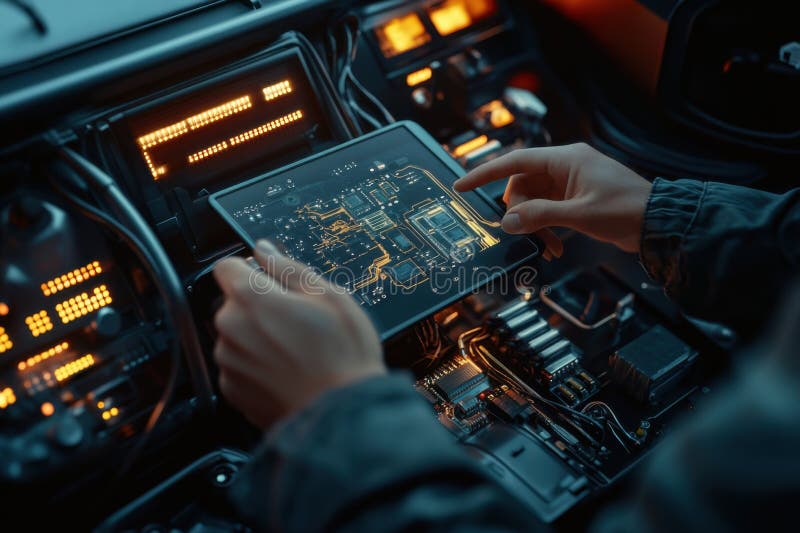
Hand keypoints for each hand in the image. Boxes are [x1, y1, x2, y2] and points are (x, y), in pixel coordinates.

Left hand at [212, 240, 385, 427]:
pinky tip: (287, 371)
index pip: (226, 266)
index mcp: (251, 299)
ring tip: (296, 350)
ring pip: (237, 335)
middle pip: (233, 303)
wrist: (342, 415)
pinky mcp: (232, 390)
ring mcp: (229, 362)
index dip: (251, 270)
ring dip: (257, 337)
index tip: (270, 281)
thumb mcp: (330, 296)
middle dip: (258, 306)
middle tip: (297, 321)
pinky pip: (239, 366)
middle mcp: (231, 329)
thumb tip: (265, 251)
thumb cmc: (343, 357)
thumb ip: (289, 268)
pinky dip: (257, 365)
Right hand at [454, 143, 652, 254]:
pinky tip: (554, 245)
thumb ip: (539, 216)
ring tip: (547, 246)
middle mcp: (565, 166)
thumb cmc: (626, 209)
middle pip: (523, 185)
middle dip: (520, 212)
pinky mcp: (576, 198)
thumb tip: (508, 222)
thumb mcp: (578, 214)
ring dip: (534, 224)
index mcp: (565, 159)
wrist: (658, 222)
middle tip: (524, 233)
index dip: (485, 173)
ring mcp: (570, 183)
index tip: (461, 184)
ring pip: (534, 201)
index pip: (515, 161)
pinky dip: (546, 227)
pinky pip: (548, 210)